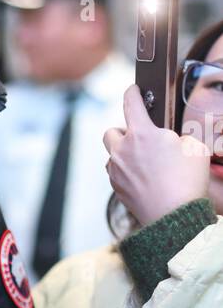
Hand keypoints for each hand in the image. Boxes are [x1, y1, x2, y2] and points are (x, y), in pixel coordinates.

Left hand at [103, 84, 209, 226]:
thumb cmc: (187, 181)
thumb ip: (182, 136)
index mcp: (142, 134)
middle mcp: (123, 150)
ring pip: (112, 154)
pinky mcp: (116, 188)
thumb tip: (174, 140)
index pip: (131, 103)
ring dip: (123, 153)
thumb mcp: (196, 148)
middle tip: (140, 137)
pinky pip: (115, 173)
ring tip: (143, 160)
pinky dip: (125, 171)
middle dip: (123, 131)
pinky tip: (142, 178)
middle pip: (112, 131)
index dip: (132, 92)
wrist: (175, 217)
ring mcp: (116, 170)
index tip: (133, 90)